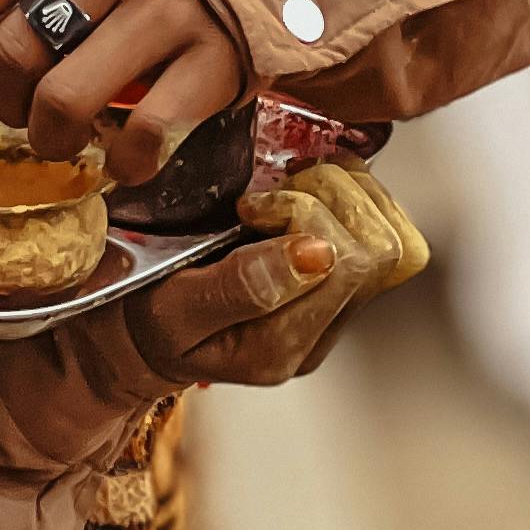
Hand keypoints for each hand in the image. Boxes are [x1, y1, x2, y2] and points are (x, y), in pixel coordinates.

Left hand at [0, 0, 243, 187]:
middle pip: (14, 52)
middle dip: (5, 102)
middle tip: (24, 111)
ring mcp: (173, 4)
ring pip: (66, 100)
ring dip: (50, 138)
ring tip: (63, 136)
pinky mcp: (219, 56)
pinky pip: (144, 134)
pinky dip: (121, 162)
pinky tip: (122, 155)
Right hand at [123, 157, 428, 386]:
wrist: (133, 339)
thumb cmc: (138, 319)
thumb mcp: (168, 306)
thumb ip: (239, 286)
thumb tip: (315, 253)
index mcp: (279, 346)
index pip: (348, 265)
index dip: (307, 213)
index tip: (250, 206)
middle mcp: (317, 336)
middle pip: (385, 251)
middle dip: (337, 198)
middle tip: (278, 189)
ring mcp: (332, 314)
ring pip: (396, 241)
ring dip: (351, 193)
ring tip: (295, 183)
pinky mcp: (334, 287)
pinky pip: (382, 235)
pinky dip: (354, 196)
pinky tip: (309, 188)